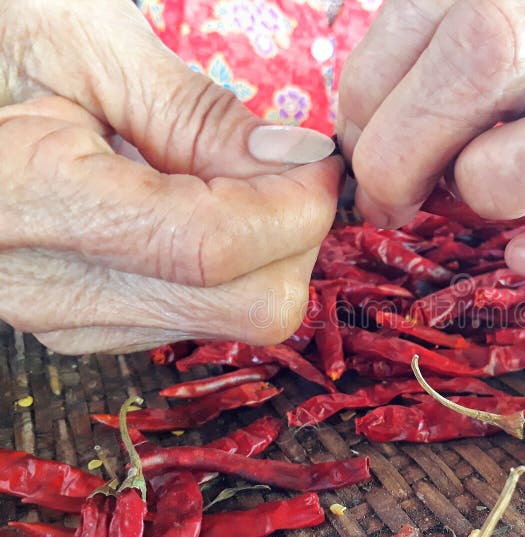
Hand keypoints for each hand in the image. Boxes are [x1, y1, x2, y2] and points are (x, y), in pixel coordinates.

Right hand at [0, 0, 340, 353]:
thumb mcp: (86, 48)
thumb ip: (199, 116)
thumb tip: (297, 162)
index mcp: (29, 200)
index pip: (215, 250)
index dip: (295, 206)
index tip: (319, 160)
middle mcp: (52, 290)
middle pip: (249, 307)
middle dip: (295, 235)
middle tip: (285, 168)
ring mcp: (69, 318)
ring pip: (234, 318)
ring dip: (267, 249)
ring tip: (230, 177)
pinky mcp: (89, 323)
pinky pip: (201, 312)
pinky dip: (231, 264)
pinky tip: (198, 206)